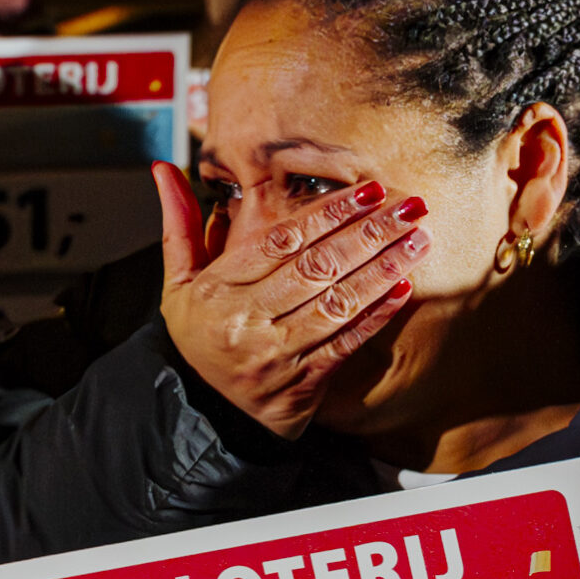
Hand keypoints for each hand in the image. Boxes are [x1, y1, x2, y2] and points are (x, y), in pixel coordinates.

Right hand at [154, 163, 424, 437]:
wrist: (205, 410)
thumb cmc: (199, 333)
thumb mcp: (177, 281)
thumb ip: (178, 224)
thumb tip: (162, 168)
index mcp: (216, 291)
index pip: (279, 243)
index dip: (326, 214)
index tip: (367, 190)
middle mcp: (244, 323)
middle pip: (315, 269)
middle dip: (368, 234)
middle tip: (409, 207)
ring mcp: (274, 356)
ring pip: (336, 305)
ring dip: (382, 270)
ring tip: (417, 240)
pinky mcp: (300, 384)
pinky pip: (344, 345)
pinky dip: (375, 317)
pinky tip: (402, 288)